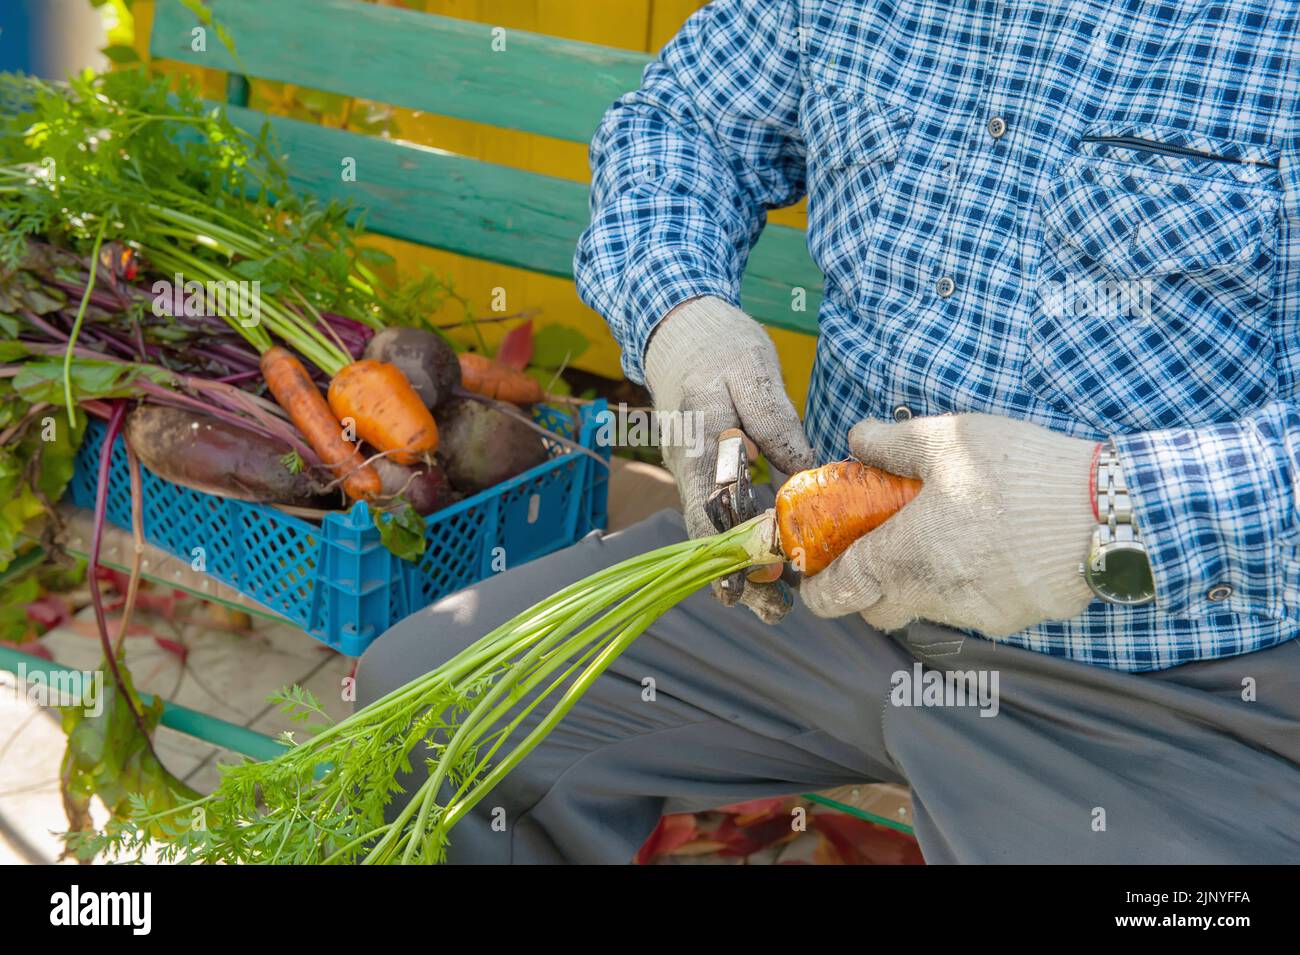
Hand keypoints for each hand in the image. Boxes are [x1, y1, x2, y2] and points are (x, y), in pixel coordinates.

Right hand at [644, 296, 815, 621]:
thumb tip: (804, 473)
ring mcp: (692, 470)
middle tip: (776, 609)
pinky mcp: (704, 470)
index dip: (730, 548)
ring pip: (715, 529)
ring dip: (743, 565)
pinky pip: (721, 513)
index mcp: (697, 442)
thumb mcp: (753, 372)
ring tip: (777, 602)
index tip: (758, 576)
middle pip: (709, 531)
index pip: (707, 507)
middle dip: (739, 573)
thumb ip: (774, 422)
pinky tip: (771, 562)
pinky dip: (743, 541)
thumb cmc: (720, 345)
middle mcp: (687, 465)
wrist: (681, 327)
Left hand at [800, 413, 1097, 636]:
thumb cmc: (1020, 474)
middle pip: (878, 610)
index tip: (815, 572)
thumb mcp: (946, 440)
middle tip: (880, 541)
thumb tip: (856, 439)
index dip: (818, 588)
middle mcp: (933, 598)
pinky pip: (974, 607)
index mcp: (902, 559)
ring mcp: (976, 614)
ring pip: (928, 607)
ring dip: (922, 580)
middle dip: (868, 585)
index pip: (837, 596)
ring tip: (946, 531)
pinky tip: (992, 544)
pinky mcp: (1016, 619)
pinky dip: (968, 583)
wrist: (1109, 513)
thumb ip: (891, 444)